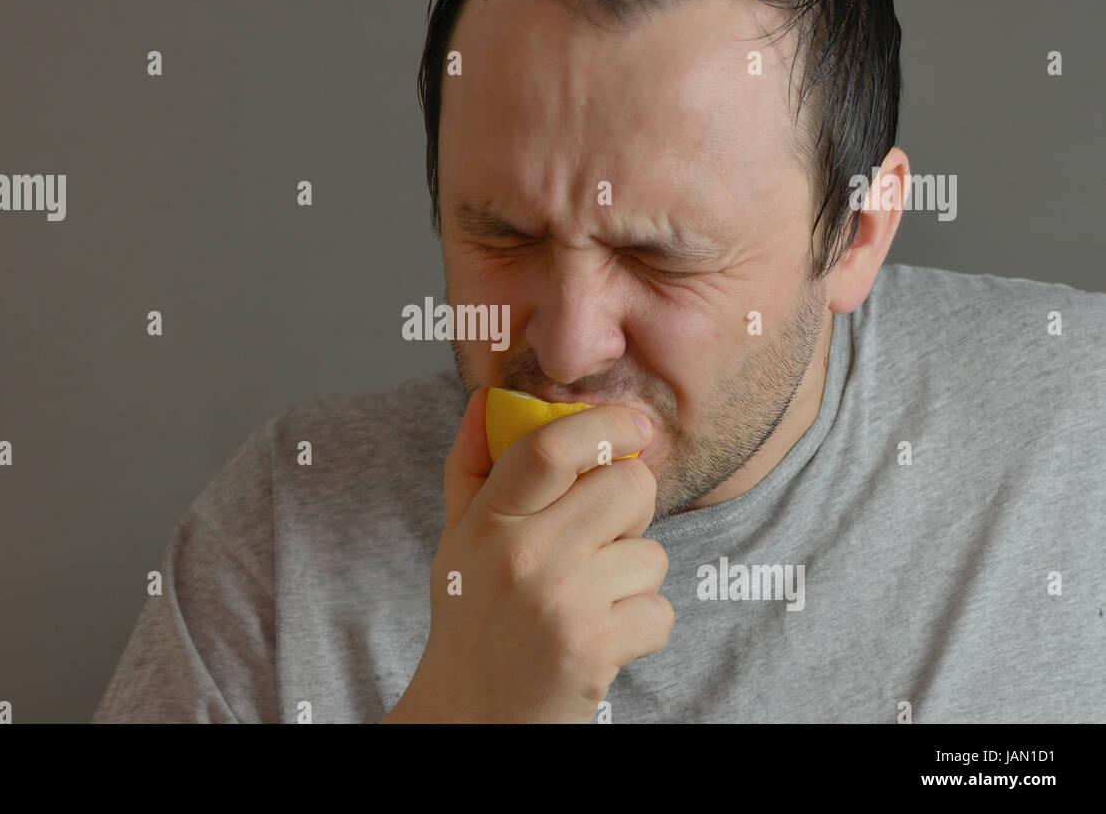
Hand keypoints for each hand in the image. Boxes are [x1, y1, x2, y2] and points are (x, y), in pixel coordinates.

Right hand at [383, 388, 672, 722]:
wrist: (469, 717)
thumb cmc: (473, 619)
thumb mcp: (457, 541)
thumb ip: (471, 468)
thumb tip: (485, 400)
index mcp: (490, 521)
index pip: (551, 447)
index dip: (606, 425)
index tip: (633, 426)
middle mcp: (523, 554)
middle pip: (628, 487)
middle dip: (631, 508)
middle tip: (604, 537)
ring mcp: (561, 601)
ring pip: (651, 554)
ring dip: (634, 580)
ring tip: (589, 603)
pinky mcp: (595, 647)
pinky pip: (660, 610)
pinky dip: (641, 628)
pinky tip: (601, 639)